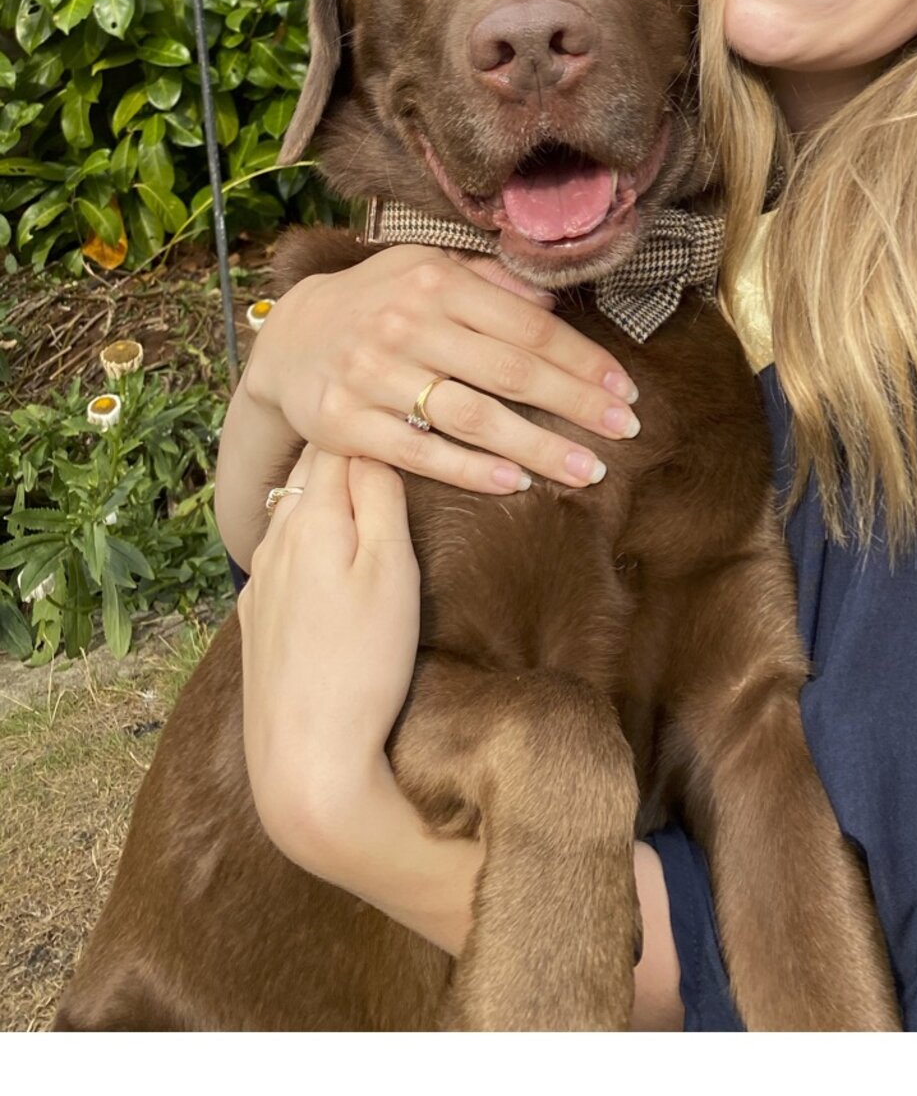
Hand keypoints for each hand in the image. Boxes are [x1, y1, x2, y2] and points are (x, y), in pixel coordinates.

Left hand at [238, 446, 418, 873]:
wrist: (308, 762)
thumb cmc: (365, 665)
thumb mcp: (392, 571)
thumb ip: (381, 497)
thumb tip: (378, 437)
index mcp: (310, 518)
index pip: (338, 437)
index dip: (375, 416)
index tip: (410, 403)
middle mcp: (275, 540)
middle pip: (311, 471)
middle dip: (351, 448)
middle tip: (397, 431)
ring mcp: (261, 582)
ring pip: (295, 512)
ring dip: (329, 494)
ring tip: (370, 482)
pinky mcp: (258, 621)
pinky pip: (286, 557)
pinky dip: (313, 540)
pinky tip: (333, 554)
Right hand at [243, 245, 641, 496]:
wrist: (288, 341)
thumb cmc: (378, 302)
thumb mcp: (426, 269)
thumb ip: (490, 282)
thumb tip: (553, 301)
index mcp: (436, 281)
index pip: (528, 326)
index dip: (582, 360)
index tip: (624, 389)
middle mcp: (406, 325)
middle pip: (511, 372)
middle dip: (576, 405)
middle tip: (624, 430)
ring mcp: (374, 376)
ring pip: (473, 417)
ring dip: (538, 447)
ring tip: (586, 469)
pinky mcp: (346, 423)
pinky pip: (421, 453)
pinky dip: (471, 470)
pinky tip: (515, 482)